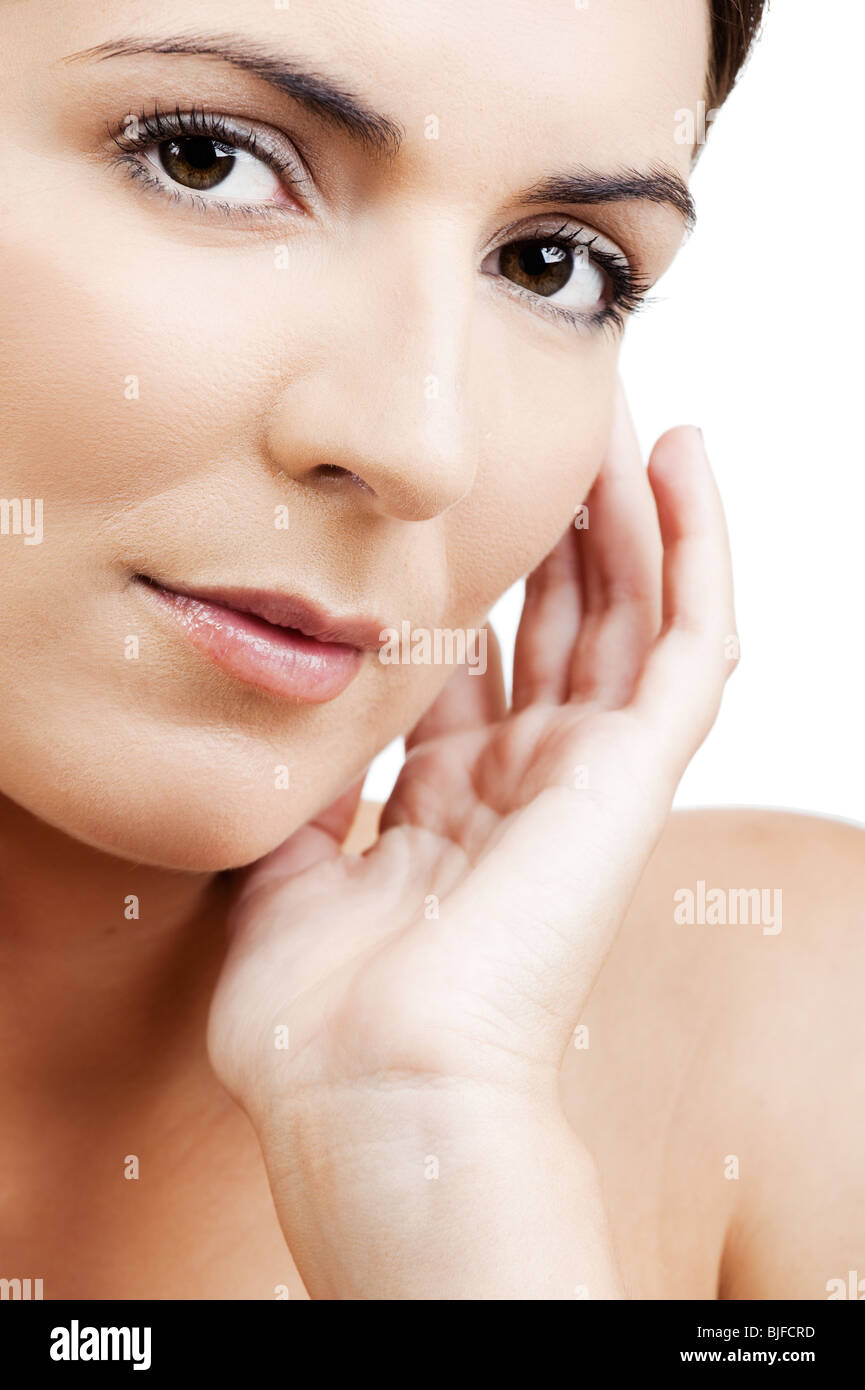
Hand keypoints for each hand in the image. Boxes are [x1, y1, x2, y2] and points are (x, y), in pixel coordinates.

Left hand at [207, 387, 736, 1296]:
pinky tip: (684, 461)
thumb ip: (301, 783)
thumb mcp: (286, 867)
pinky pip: (692, 641)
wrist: (369, 1084)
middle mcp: (529, 786)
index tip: (462, 502)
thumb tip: (289, 705)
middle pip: (563, 623)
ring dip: (632, 509)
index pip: (483, 666)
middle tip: (555, 422)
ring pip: (635, 612)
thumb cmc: (320, 1014)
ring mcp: (591, 777)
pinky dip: (700, 548)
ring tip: (622, 412)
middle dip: (561, 523)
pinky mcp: (635, 773)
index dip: (480, 581)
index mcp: (452, 809)